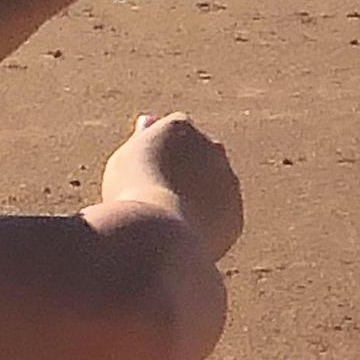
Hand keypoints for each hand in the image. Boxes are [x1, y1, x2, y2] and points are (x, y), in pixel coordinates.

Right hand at [100, 113, 243, 261]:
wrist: (157, 233)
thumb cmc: (130, 194)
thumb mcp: (124, 162)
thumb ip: (141, 142)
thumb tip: (148, 122)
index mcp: (179, 127)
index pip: (171, 133)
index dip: (156, 154)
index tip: (140, 172)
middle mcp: (211, 147)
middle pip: (196, 157)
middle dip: (182, 172)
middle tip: (154, 196)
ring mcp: (228, 181)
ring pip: (210, 190)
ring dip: (194, 201)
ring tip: (165, 221)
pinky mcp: (235, 215)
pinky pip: (217, 220)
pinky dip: (203, 227)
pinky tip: (179, 237)